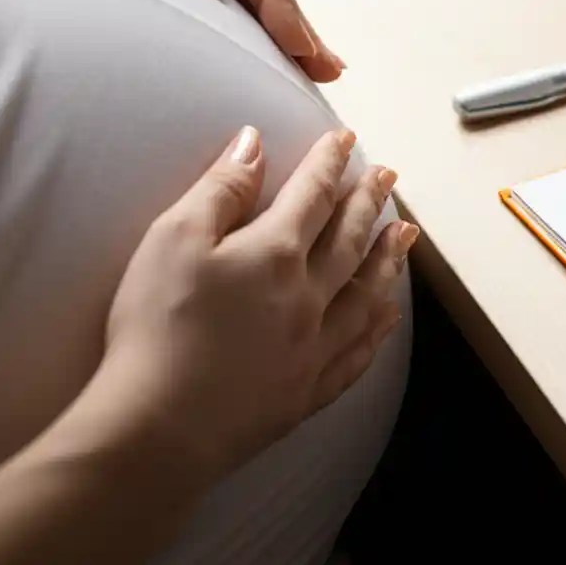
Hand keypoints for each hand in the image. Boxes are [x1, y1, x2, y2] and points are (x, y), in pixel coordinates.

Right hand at [99, 126, 416, 478]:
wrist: (161, 425)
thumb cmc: (158, 327)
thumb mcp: (174, 240)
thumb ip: (221, 188)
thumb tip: (255, 141)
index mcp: (274, 254)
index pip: (312, 196)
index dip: (329, 163)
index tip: (346, 139)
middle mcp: (308, 296)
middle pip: (349, 240)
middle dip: (370, 202)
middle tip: (388, 177)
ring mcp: (315, 346)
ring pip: (366, 293)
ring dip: (388, 260)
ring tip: (407, 236)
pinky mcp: (309, 389)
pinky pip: (358, 352)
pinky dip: (378, 328)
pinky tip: (389, 316)